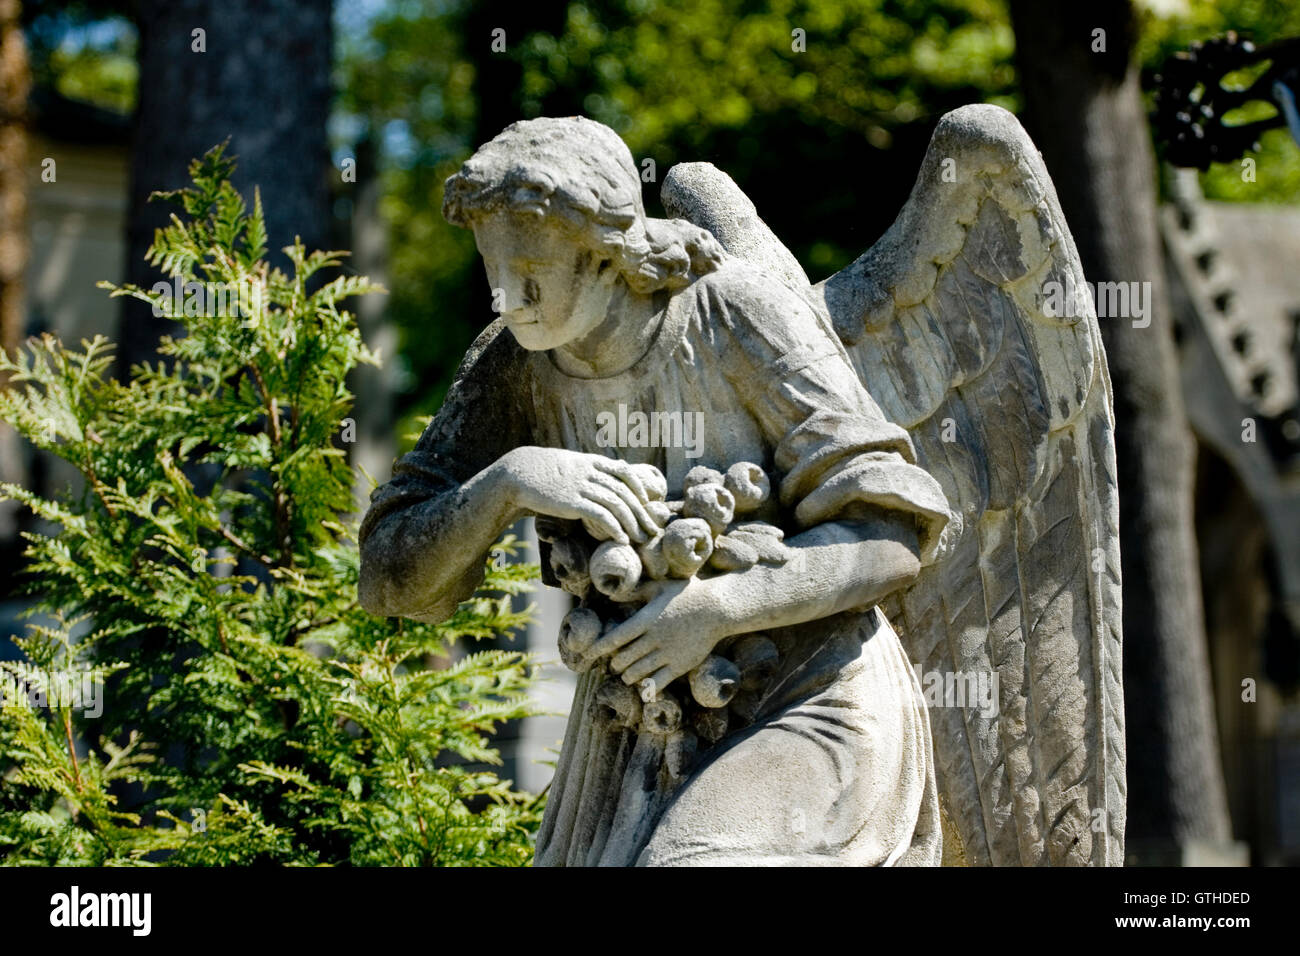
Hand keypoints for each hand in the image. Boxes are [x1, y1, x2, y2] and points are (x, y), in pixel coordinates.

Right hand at [500, 447, 660, 544]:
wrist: (518, 473)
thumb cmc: (542, 472)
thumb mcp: (569, 463)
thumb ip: (587, 469)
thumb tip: (601, 476)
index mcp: (591, 462)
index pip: (625, 472)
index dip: (639, 488)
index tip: (647, 503)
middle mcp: (590, 472)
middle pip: (625, 492)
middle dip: (642, 512)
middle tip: (652, 530)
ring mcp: (582, 486)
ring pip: (617, 504)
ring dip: (632, 524)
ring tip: (641, 539)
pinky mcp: (572, 502)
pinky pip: (600, 515)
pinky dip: (615, 528)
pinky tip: (622, 539)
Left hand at [581, 576, 730, 692]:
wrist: (718, 608)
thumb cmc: (688, 594)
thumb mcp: (660, 587)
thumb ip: (636, 592)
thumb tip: (612, 596)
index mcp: (647, 619)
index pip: (616, 637)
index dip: (599, 648)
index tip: (588, 655)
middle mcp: (654, 638)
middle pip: (623, 658)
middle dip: (615, 664)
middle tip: (615, 663)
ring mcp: (667, 654)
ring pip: (637, 673)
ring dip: (627, 676)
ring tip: (627, 674)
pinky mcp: (680, 665)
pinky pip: (657, 683)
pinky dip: (645, 687)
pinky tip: (643, 686)